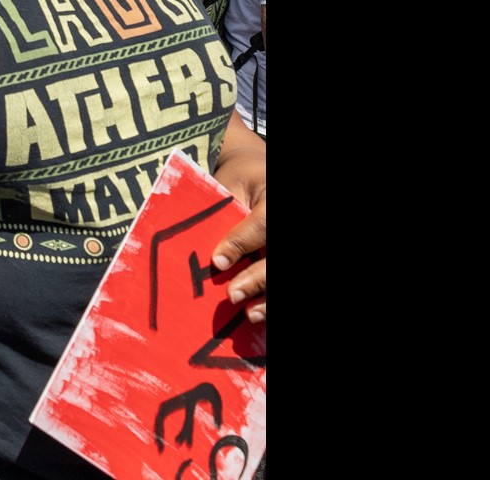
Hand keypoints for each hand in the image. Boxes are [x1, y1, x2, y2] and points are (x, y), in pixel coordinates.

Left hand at [211, 130, 266, 322]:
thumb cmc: (240, 183)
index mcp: (273, 195)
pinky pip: (281, 283)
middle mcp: (284, 215)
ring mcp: (289, 240)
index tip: (218, 263)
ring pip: (285, 269)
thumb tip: (200, 254)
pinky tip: (260, 315)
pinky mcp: (285, 258)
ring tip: (251, 314)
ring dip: (271, 296)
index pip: (264, 222)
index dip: (241, 243)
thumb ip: (220, 217)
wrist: (260, 174)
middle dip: (259, 278)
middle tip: (232, 295)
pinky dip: (271, 298)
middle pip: (278, 255)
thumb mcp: (228, 188)